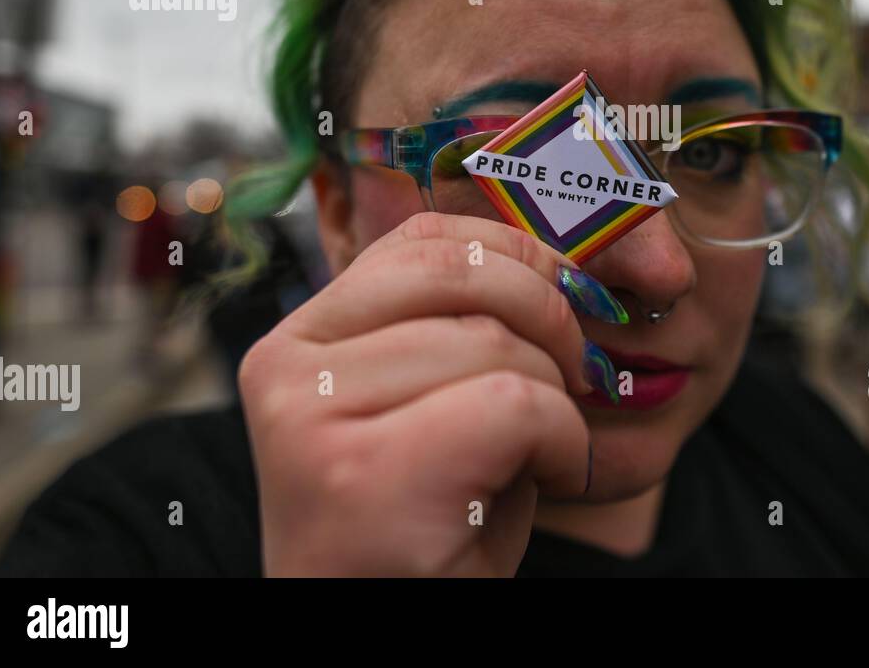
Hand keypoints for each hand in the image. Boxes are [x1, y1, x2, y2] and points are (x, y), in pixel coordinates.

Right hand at [239, 212, 599, 575]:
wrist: (382, 636)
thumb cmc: (430, 531)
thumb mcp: (436, 408)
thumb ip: (464, 329)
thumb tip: (565, 259)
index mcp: (302, 339)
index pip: (424, 241)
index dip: (517, 253)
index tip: (566, 301)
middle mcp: (290, 365)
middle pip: (463, 275)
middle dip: (551, 315)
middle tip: (578, 375)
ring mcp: (312, 415)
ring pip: (496, 344)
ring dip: (557, 401)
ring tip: (542, 454)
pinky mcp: (362, 471)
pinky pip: (514, 403)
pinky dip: (564, 442)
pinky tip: (549, 479)